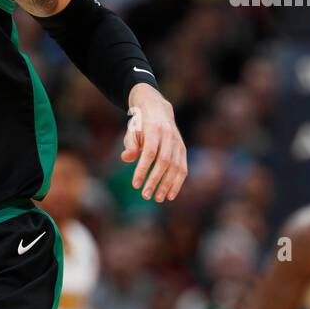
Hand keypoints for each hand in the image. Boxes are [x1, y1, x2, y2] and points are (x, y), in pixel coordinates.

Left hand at [122, 83, 187, 201]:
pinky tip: (170, 195)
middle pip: (163, 162)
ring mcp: (178, 143)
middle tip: (146, 196)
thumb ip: (130, 145)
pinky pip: (183, 169)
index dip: (143, 169)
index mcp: (154, 130)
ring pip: (175, 167)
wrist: (158, 110)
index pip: (149, 153)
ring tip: (157, 198)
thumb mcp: (132, 131)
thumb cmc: (140, 125)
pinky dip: (178, 183)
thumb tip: (126, 158)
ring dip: (167, 185)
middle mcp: (169, 136)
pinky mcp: (183, 150)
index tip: (135, 185)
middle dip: (155, 180)